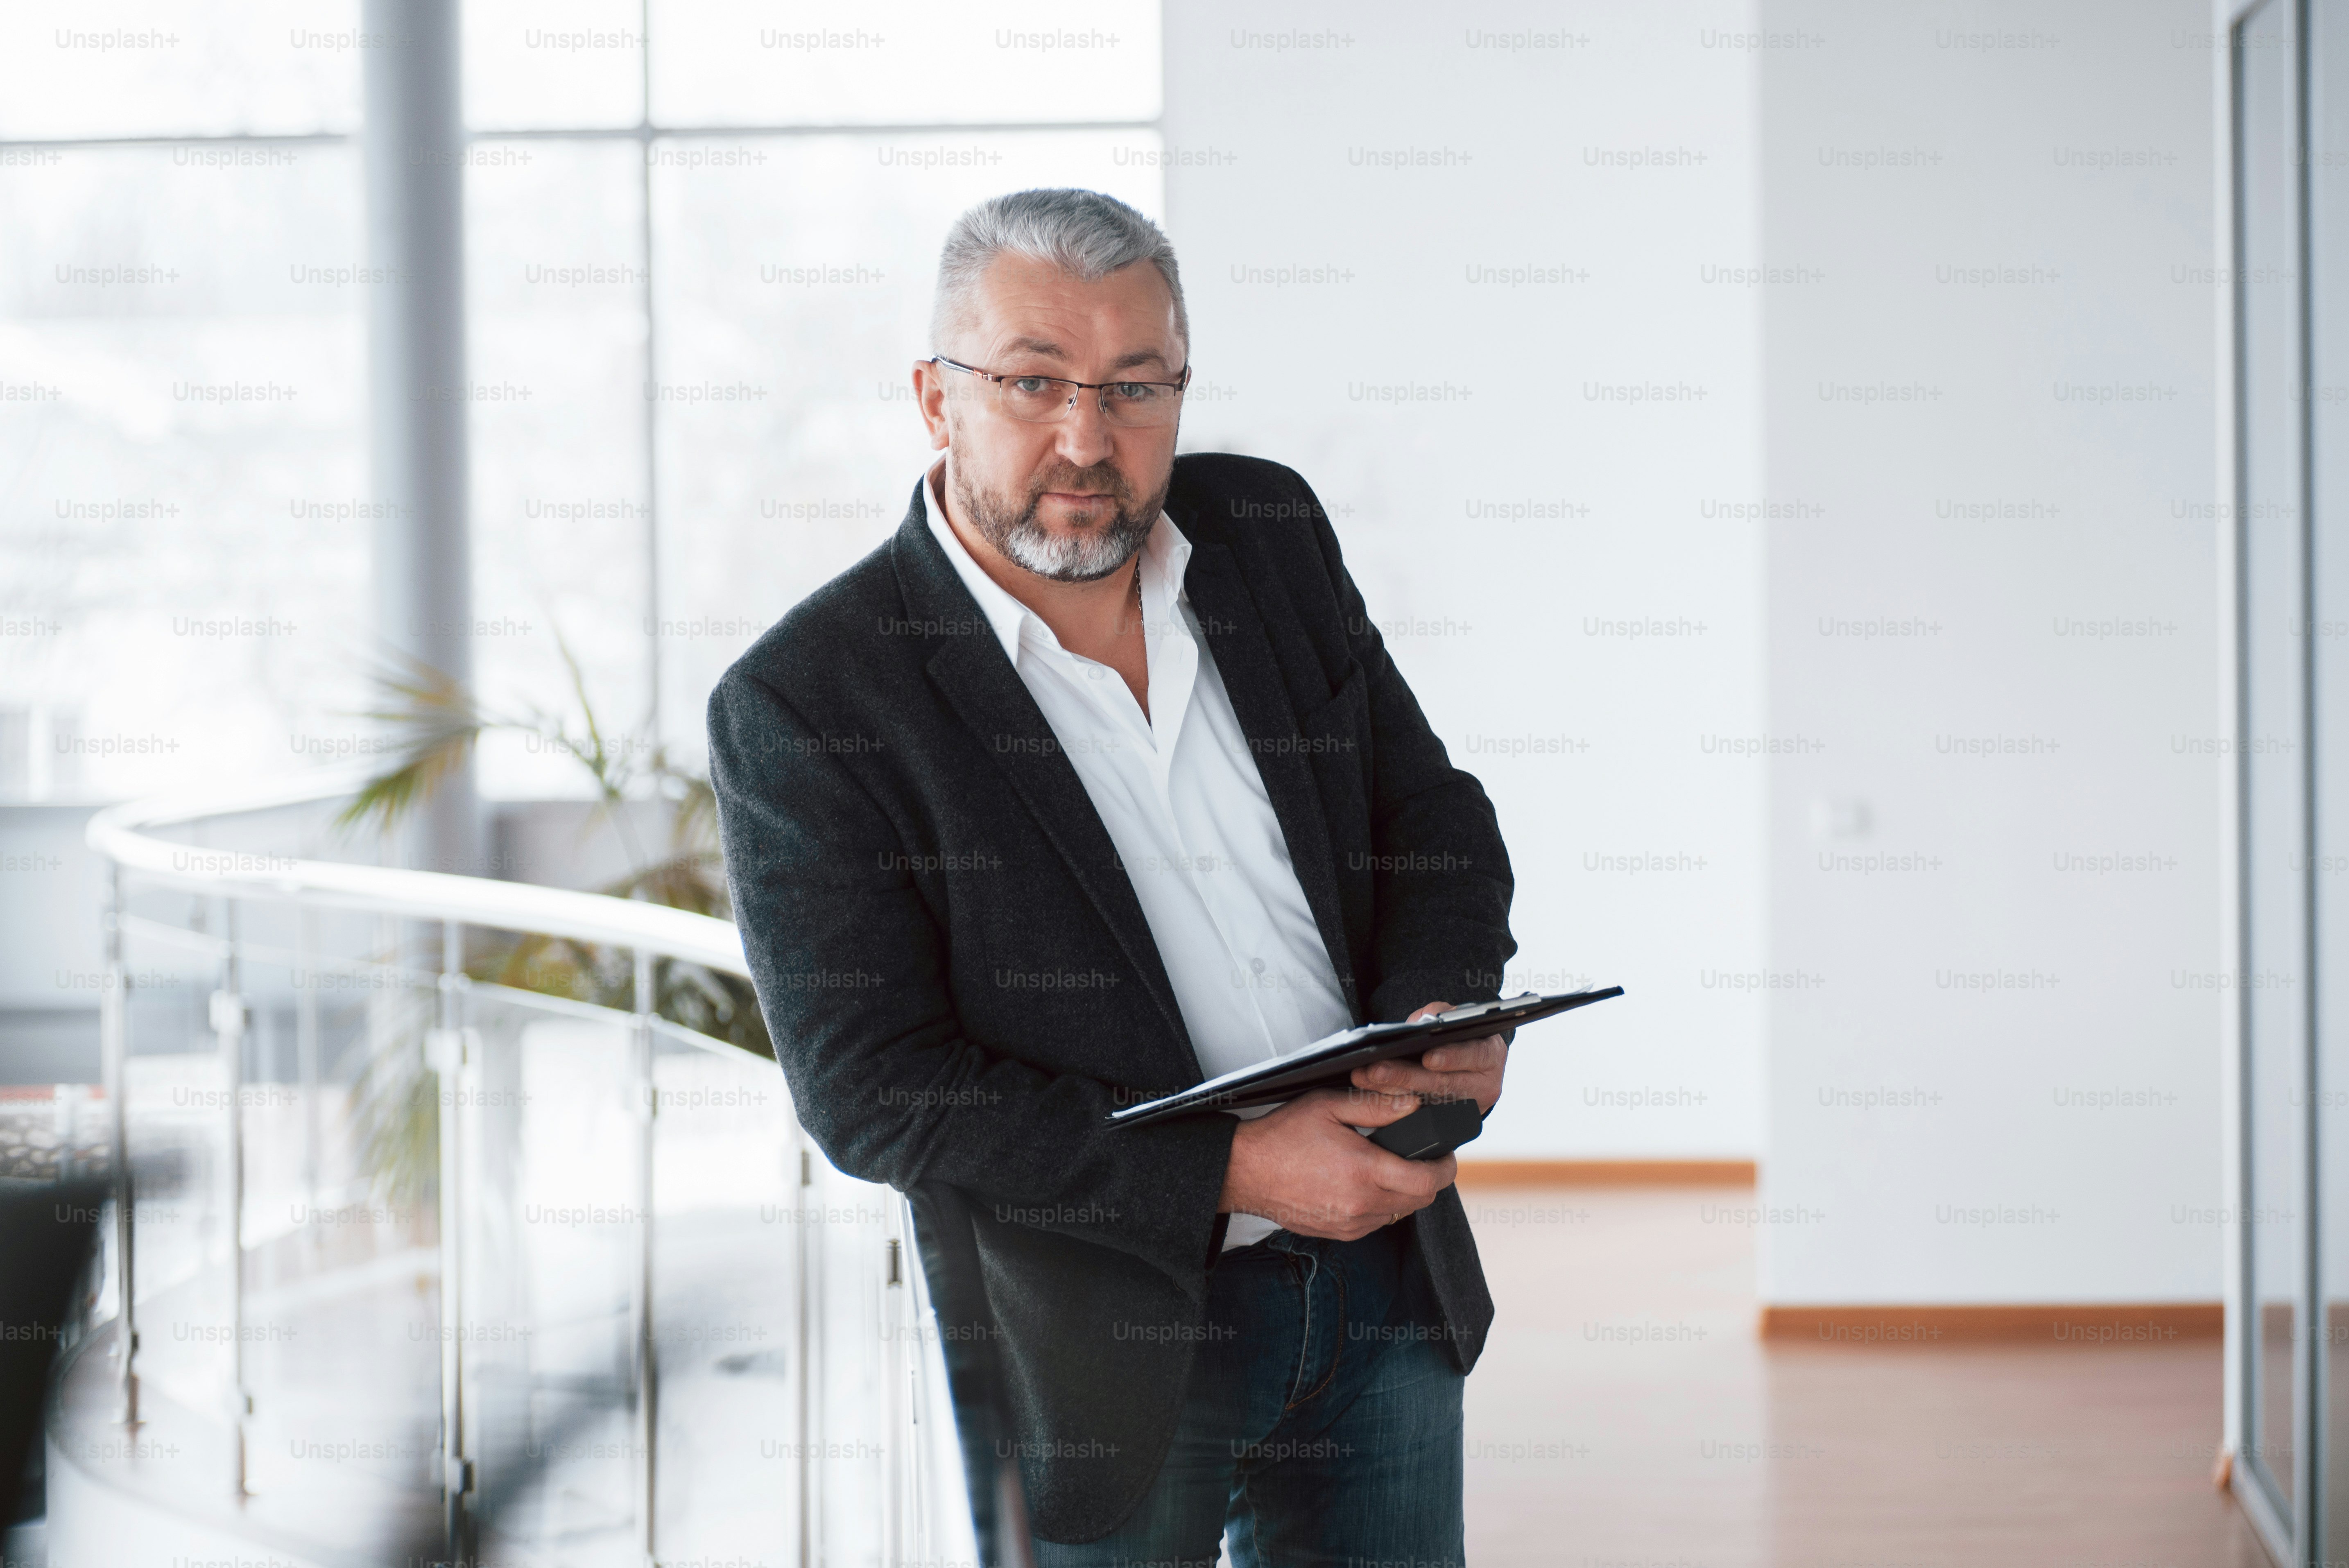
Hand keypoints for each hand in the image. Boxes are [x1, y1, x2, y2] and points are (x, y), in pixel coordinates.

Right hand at [1217, 1087, 1457, 1240]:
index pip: (1428, 1181)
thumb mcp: (1329, 1106)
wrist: (1245, 1172)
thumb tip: (1413, 1104)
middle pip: (1421, 1201)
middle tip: (1421, 1157)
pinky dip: (1382, 1205)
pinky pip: (1377, 1223)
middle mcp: (1362, 1204)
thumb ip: (1377, 1106)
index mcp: (1364, 1171)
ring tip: (1391, 1167)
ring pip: (1400, 1213)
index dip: (1445, 1168)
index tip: (1445, 1156)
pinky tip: (1366, 1184)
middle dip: (1429, 1179)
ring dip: (1405, 1193)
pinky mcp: (1340, 1233)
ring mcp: (1351, 1224)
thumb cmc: (1283, 1136)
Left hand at [1350, 1001, 1508, 1113]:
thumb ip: (1438, 1015)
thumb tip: (1420, 1022)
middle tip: (1376, 1069)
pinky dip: (1392, 1105)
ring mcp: (1466, 1109)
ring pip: (1427, 1103)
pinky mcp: (1448, 1123)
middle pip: (1444, 1084)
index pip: (1475, 1055)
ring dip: (1391, 1091)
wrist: (1465, 1063)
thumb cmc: (1456, 1036)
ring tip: (1365, 1078)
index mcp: (1491, 1055)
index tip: (1428, 1058)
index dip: (1452, 1057)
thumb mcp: (1453, 1019)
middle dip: (1407, 1076)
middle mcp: (1484, 1086)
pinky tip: (1369, 1095)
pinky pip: (1418, 1115)